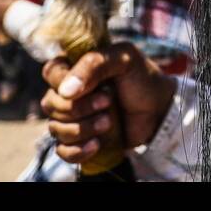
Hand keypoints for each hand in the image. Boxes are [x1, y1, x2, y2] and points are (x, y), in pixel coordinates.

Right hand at [40, 43, 175, 164]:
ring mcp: (72, 118)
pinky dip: (77, 151)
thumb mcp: (124, 59)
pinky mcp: (80, 139)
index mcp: (76, 67)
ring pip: (56, 128)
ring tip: (109, 123)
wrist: (159, 109)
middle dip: (79, 108)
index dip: (64, 82)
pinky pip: (62, 151)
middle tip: (108, 103)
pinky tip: (97, 144)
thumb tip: (65, 91)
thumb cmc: (142, 78)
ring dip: (82, 129)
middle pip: (50, 104)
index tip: (92, 87)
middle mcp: (69, 92)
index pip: (51, 73)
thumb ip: (94, 65)